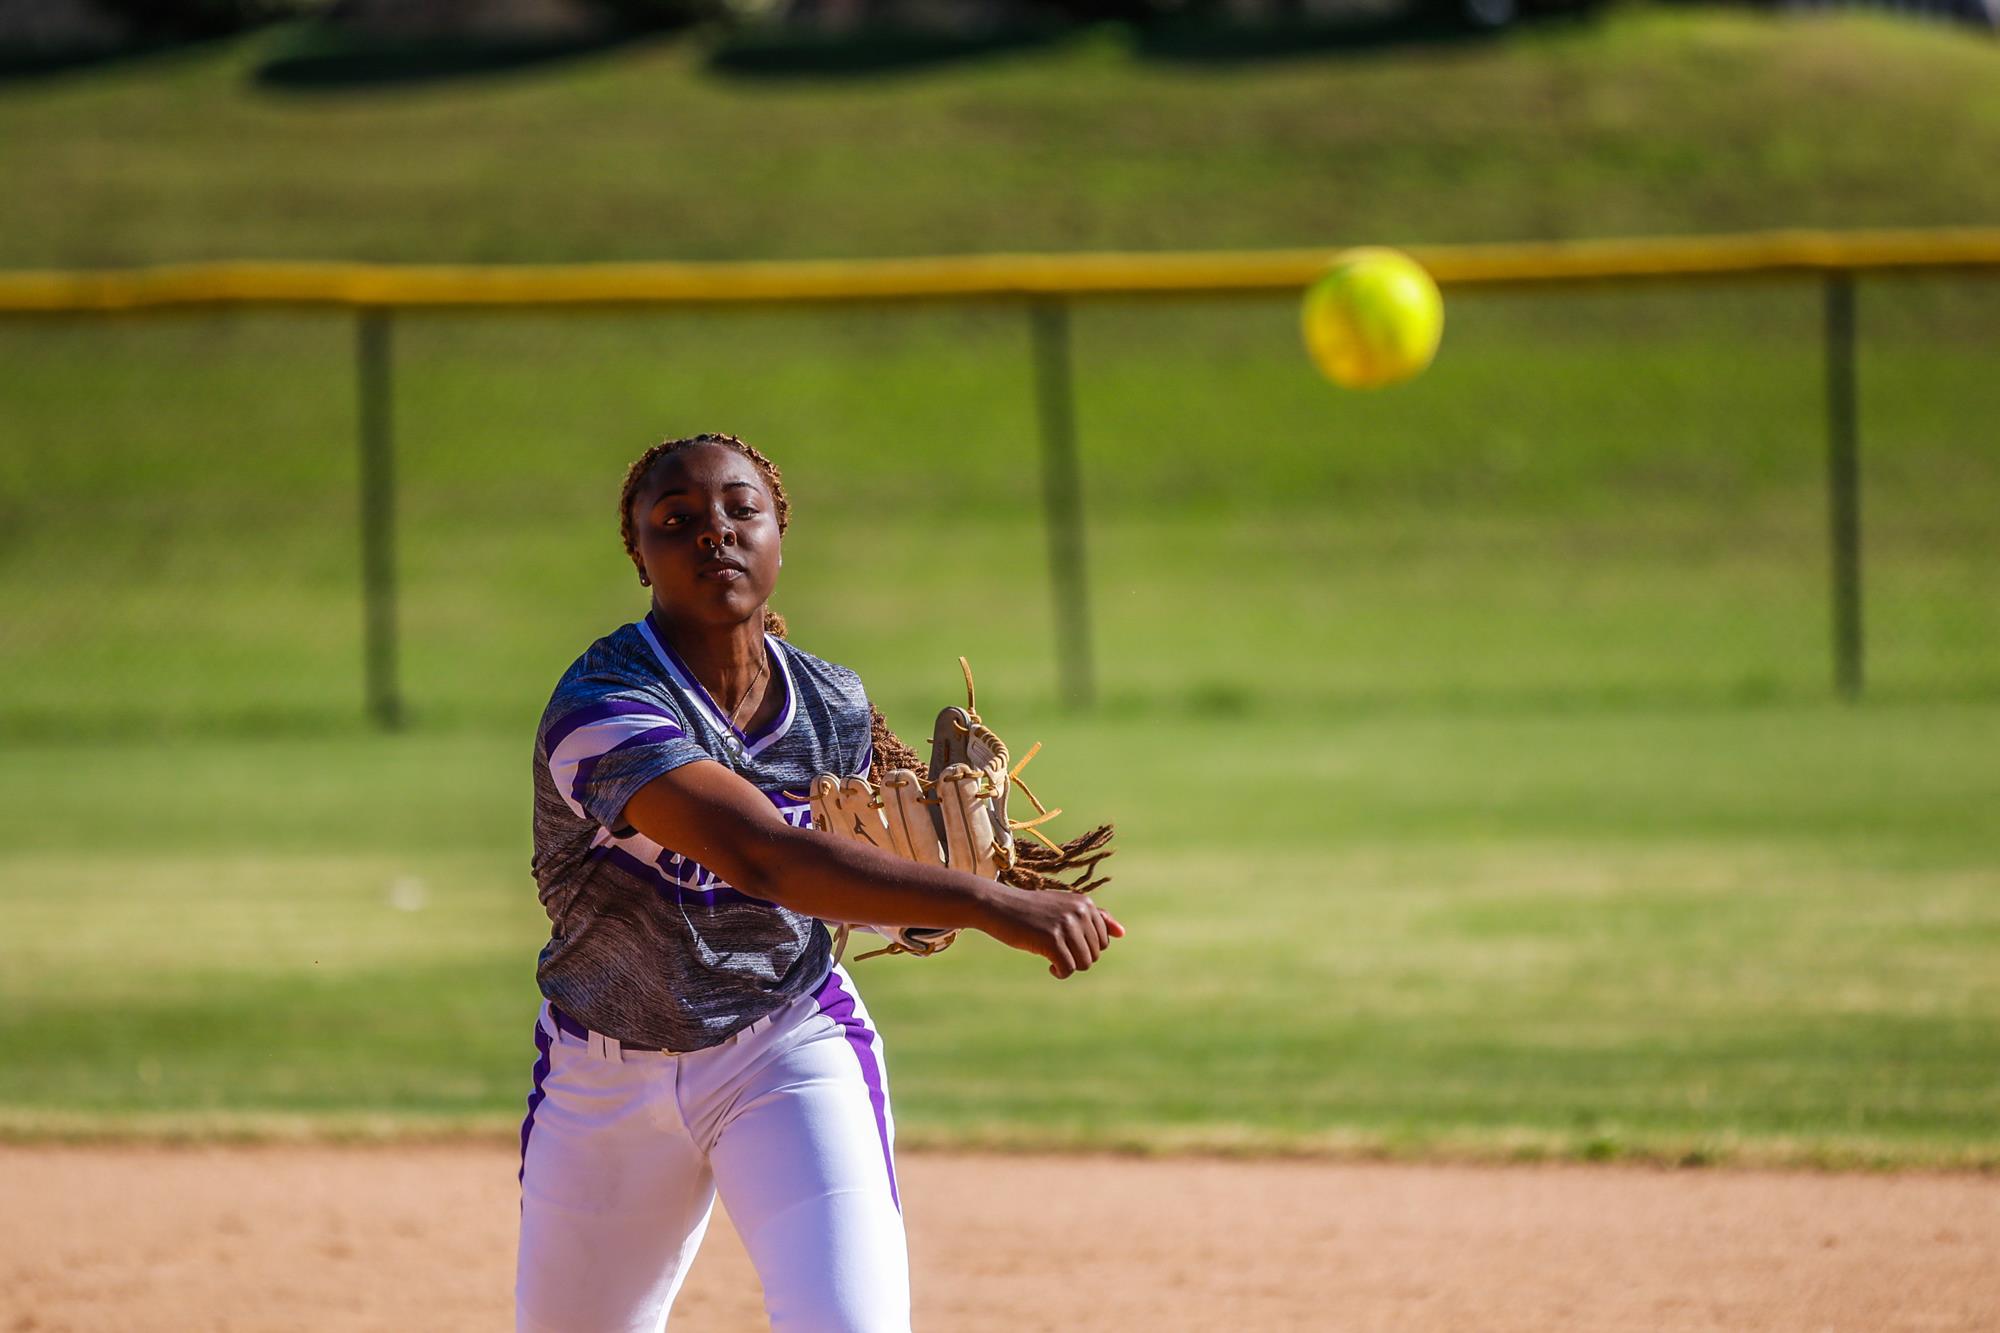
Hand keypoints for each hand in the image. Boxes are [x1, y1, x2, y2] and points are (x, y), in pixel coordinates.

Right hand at [980, 887, 1124, 978]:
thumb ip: (1094, 918)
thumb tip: (1123, 933)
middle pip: (1095, 954)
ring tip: (1052, 957)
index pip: (1103, 941)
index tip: (1063, 942)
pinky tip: (1048, 966)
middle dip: (1076, 958)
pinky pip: (1068, 969)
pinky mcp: (1052, 939)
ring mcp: (1066, 924)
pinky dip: (1060, 972)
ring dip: (1068, 966)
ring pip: (1085, 963)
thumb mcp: (1063, 908)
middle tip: (1055, 949)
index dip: (1083, 948)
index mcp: (1085, 903)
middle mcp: (1079, 911)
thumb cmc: (1030, 910)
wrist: (996, 906)